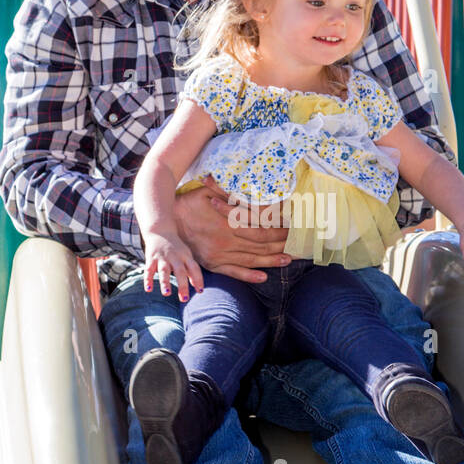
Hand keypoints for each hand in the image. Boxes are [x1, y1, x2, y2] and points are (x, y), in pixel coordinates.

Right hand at [143, 229, 204, 301]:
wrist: (160, 230)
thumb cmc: (176, 248)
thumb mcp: (186, 255)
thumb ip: (192, 271)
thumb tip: (199, 289)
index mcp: (185, 256)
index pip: (194, 268)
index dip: (198, 279)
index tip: (200, 291)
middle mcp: (175, 257)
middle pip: (180, 272)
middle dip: (182, 286)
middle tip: (184, 300)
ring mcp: (162, 258)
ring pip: (164, 271)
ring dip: (165, 282)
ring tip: (167, 294)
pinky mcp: (151, 258)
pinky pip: (149, 270)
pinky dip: (148, 280)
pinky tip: (148, 289)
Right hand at [173, 176, 291, 283]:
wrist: (166, 223)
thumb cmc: (188, 204)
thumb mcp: (206, 192)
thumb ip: (226, 192)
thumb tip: (246, 186)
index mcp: (228, 222)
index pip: (261, 228)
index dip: (278, 229)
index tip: (292, 227)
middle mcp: (227, 240)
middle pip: (261, 244)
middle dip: (281, 244)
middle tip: (298, 244)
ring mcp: (220, 254)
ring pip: (251, 259)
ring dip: (272, 260)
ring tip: (288, 259)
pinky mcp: (213, 264)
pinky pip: (234, 272)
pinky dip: (249, 276)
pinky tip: (263, 277)